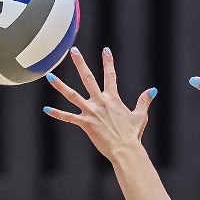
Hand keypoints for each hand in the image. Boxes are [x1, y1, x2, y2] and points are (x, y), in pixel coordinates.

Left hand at [44, 48, 156, 164]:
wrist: (125, 149)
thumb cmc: (132, 134)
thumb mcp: (140, 116)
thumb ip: (144, 101)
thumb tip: (153, 90)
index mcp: (113, 99)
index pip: (110, 75)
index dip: (108, 62)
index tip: (105, 50)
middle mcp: (100, 102)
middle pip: (88, 78)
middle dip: (80, 63)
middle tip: (73, 50)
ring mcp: (91, 112)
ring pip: (72, 95)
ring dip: (60, 85)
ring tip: (49, 76)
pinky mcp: (85, 124)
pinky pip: (68, 117)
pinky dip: (57, 113)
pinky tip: (46, 109)